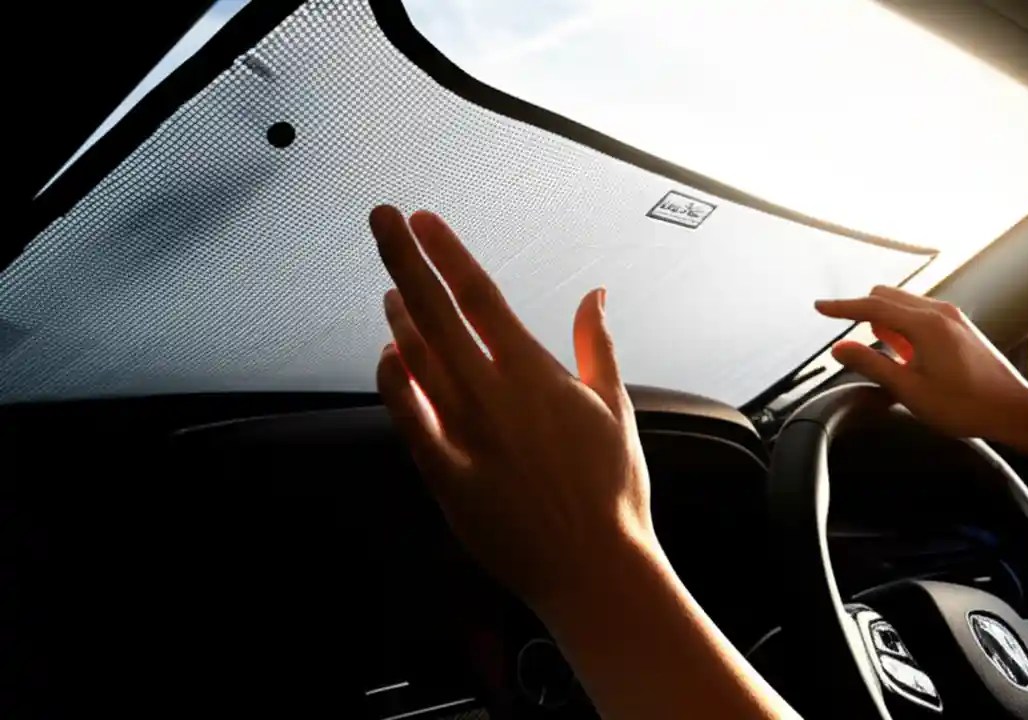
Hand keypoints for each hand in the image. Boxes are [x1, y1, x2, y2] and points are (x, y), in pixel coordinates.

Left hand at [370, 206, 656, 613]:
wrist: (594, 566)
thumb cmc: (612, 492)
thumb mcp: (616, 407)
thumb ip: (598, 344)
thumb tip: (595, 294)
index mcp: (536, 374)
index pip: (480, 295)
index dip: (447, 252)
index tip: (424, 222)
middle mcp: (492, 394)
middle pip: (435, 311)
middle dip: (404, 259)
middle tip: (382, 220)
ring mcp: (463, 433)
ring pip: (416, 357)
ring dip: (399, 316)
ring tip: (391, 288)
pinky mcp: (444, 473)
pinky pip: (405, 417)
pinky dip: (392, 381)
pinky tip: (385, 356)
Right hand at [815, 285, 1027, 440]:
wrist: (1013, 411)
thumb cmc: (966, 406)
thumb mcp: (909, 391)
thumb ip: (871, 365)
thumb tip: (841, 348)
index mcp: (925, 325)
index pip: (872, 307)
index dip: (842, 308)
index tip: (820, 308)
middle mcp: (940, 313)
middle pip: (886, 297)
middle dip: (864, 313)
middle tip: (853, 343)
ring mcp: (952, 317)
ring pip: (904, 304)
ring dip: (885, 322)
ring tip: (887, 357)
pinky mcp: (959, 327)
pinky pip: (920, 315)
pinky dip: (903, 327)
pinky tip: (906, 355)